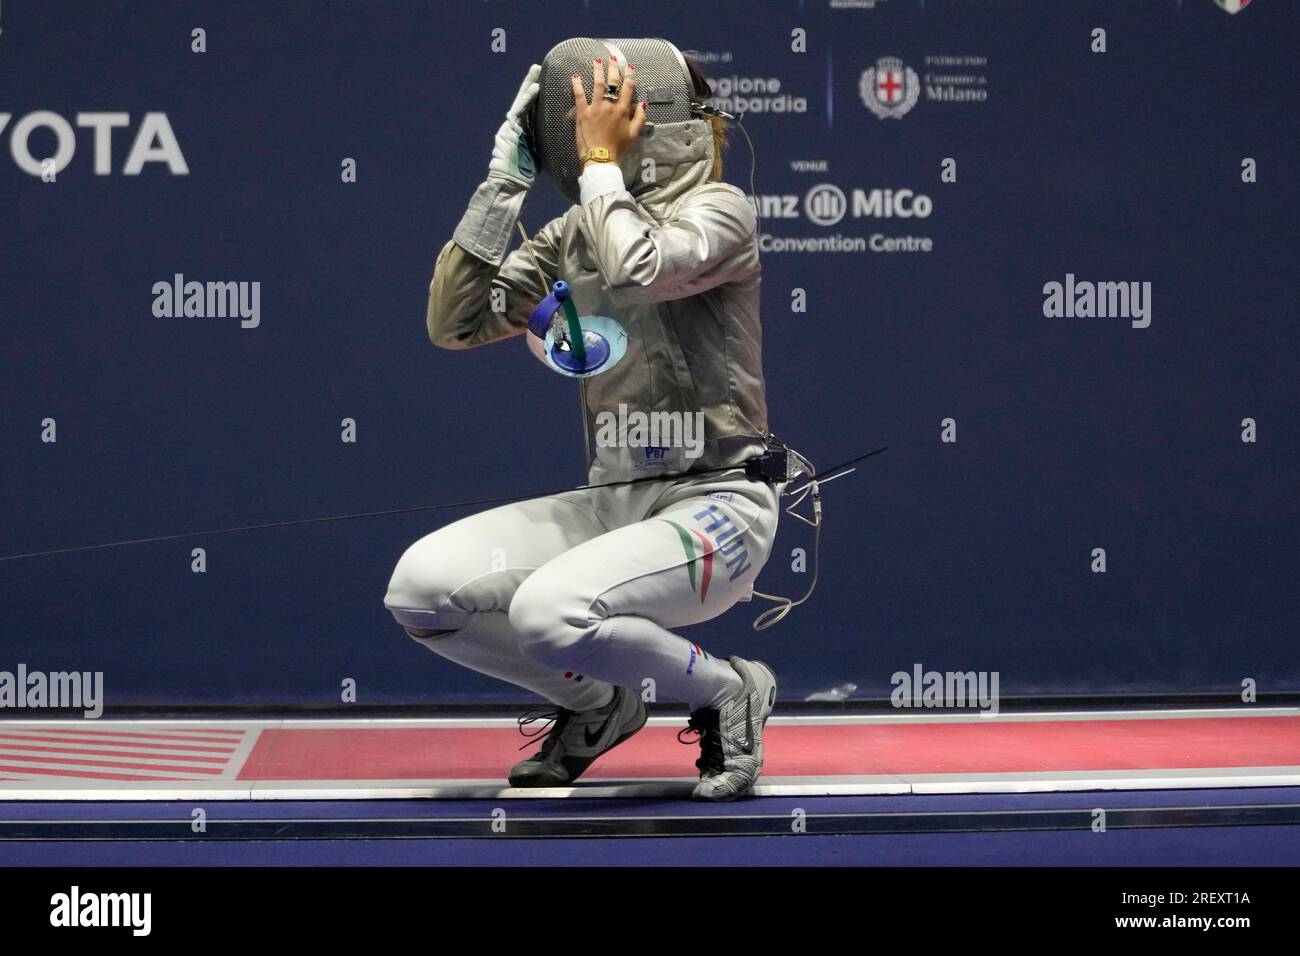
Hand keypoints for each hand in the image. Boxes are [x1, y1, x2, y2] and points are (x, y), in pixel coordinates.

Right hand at [488, 64, 540, 186]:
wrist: (510, 182)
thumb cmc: (523, 172)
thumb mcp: (534, 153)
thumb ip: (538, 141)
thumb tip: (550, 136)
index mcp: (520, 131)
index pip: (529, 109)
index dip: (533, 95)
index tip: (540, 82)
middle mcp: (513, 126)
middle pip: (523, 101)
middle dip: (529, 84)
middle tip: (536, 68)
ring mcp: (510, 127)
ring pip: (520, 103)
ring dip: (528, 86)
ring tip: (535, 73)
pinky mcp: (509, 131)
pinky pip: (520, 112)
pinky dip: (527, 99)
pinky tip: (534, 88)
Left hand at [571, 56, 645, 164]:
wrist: (601, 157)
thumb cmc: (618, 147)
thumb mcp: (633, 134)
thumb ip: (639, 118)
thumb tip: (642, 104)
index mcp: (622, 110)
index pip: (627, 89)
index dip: (629, 76)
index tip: (629, 67)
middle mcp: (610, 105)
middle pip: (612, 83)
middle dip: (613, 68)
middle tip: (612, 58)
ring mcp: (595, 107)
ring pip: (597, 85)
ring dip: (597, 71)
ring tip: (597, 61)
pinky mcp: (582, 112)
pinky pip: (579, 95)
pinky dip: (577, 85)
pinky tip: (575, 76)